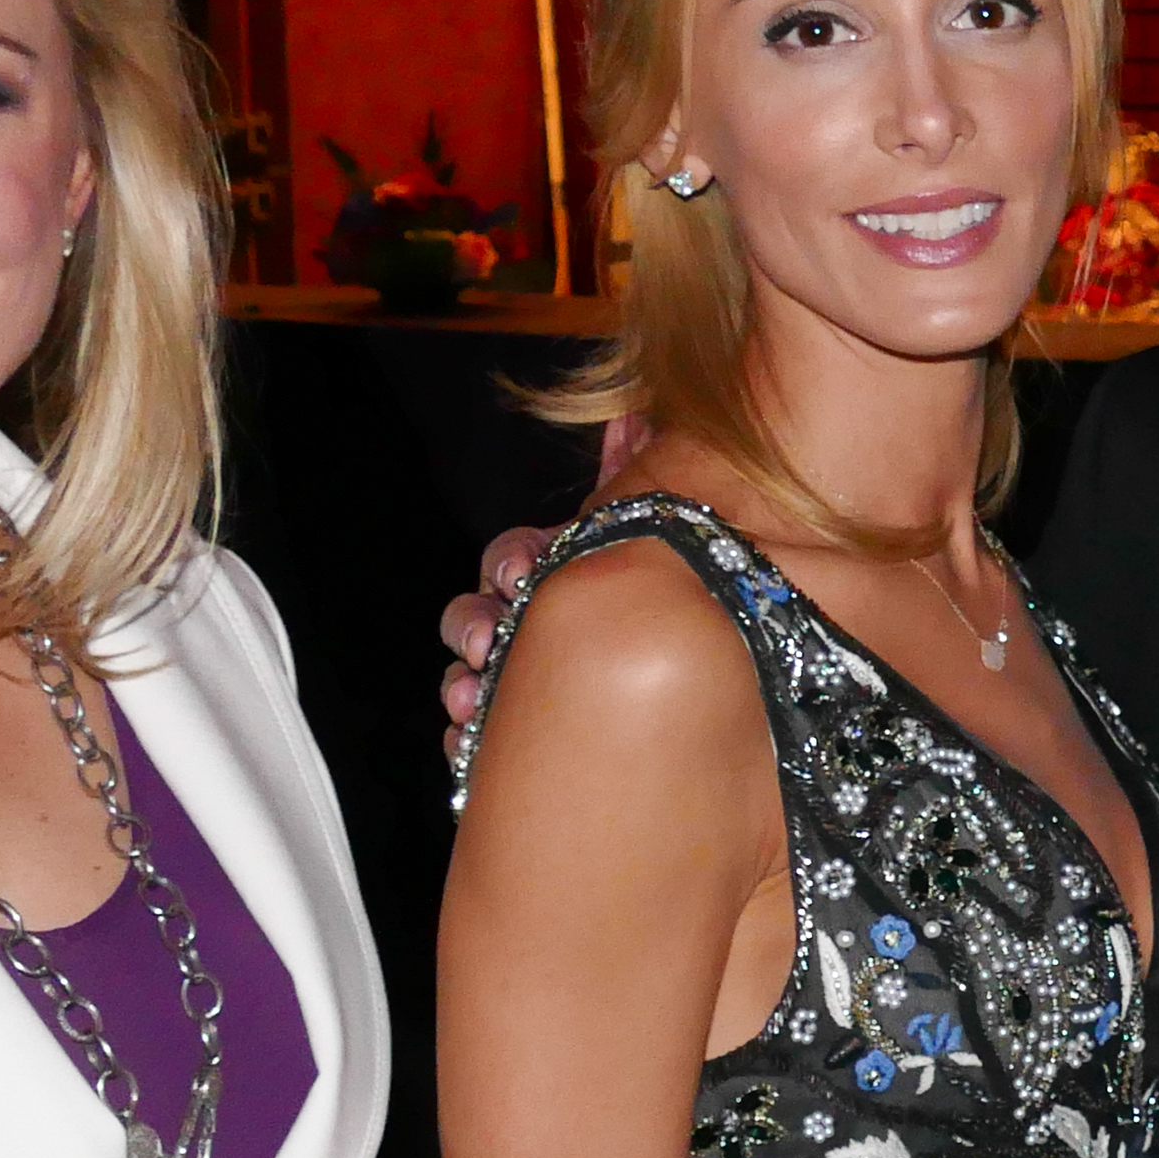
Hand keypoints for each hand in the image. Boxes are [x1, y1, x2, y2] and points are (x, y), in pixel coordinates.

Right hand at [440, 435, 650, 745]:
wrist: (699, 681)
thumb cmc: (664, 591)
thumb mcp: (658, 535)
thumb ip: (639, 474)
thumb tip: (636, 412)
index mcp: (555, 575)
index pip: (513, 559)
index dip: (511, 564)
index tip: (521, 577)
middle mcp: (529, 625)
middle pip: (476, 618)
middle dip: (473, 628)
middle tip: (489, 645)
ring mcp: (520, 681)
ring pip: (466, 679)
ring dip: (459, 687)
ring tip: (471, 702)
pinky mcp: (516, 737)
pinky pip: (477, 741)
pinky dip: (465, 742)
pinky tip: (468, 745)